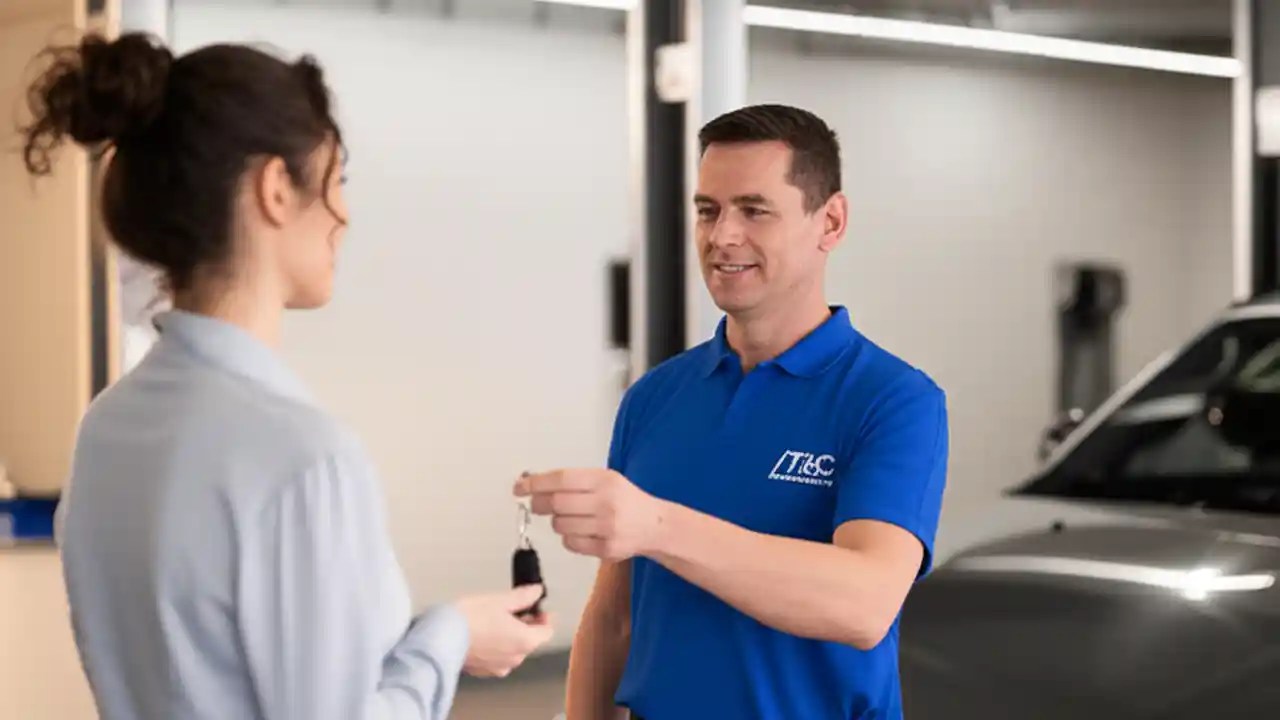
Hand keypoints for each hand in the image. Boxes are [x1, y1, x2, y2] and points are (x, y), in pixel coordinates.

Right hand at [455, 585, 554, 677]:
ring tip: (496, 619)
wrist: (440, 639)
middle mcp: (515, 658)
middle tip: (516, 610)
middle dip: (526, 626)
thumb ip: (523, 597)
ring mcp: (498, 667)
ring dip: (510, 636)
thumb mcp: (500, 600)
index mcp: (525, 641)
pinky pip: (497, 657)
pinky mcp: (482, 670)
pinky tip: (483, 633)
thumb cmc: (468, 620)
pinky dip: (495, 646)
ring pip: (513, 650)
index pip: (547, 631)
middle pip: (530, 641)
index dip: (544, 617)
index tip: (538, 608)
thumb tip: (536, 592)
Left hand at [514, 468, 665, 561]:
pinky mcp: (606, 549)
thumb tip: (533, 482)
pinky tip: (581, 532)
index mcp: (605, 480)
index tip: (519, 487)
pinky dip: (568, 538)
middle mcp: (606, 502)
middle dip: (539, 504)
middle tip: (537, 504)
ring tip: (570, 518)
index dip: (535, 483)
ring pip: (560, 525)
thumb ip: (574, 482)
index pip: (561, 479)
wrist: (655, 525)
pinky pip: (571, 543)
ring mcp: (607, 527)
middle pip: (557, 503)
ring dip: (557, 522)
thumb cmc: (624, 500)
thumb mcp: (606, 480)